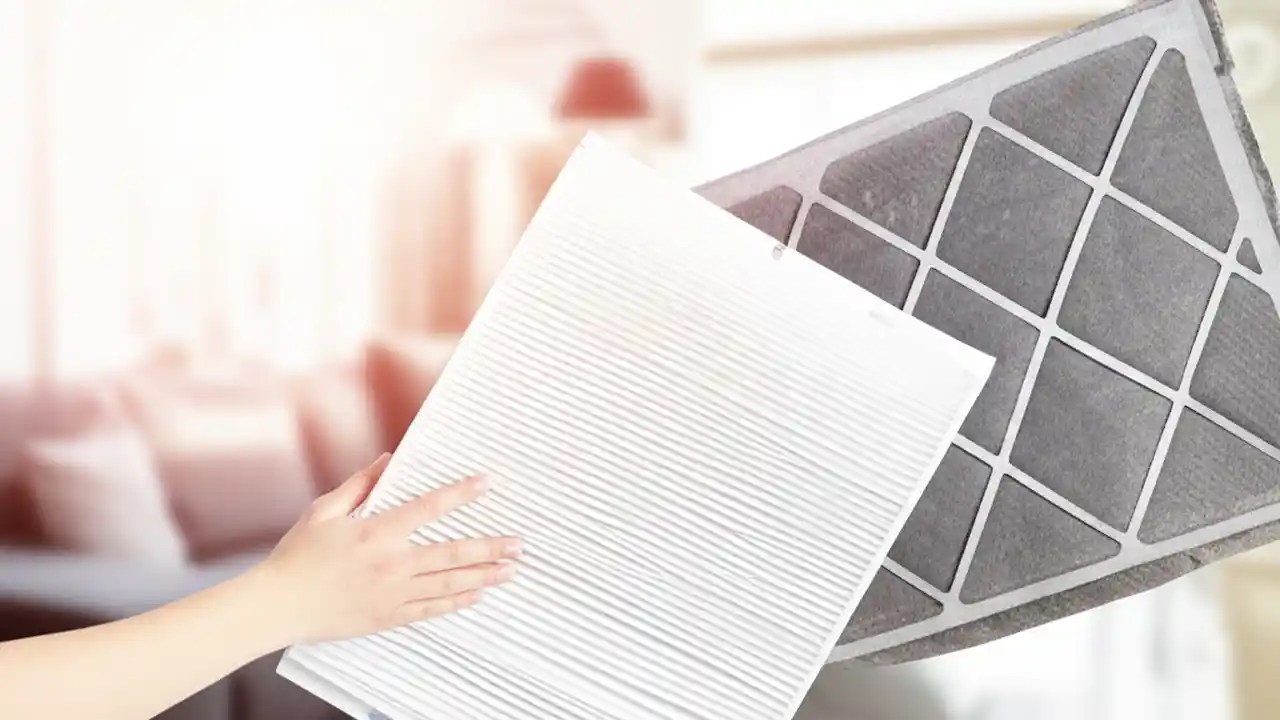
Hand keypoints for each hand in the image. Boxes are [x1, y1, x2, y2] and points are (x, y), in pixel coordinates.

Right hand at [253, 453, 521, 645]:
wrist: (278, 605)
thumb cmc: (297, 556)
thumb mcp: (324, 512)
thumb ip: (359, 485)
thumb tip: (387, 460)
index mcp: (378, 531)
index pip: (431, 507)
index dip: (463, 493)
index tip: (488, 483)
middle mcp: (393, 563)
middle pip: (453, 552)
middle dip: (491, 546)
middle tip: (518, 543)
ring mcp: (393, 592)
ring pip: (450, 583)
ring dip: (484, 575)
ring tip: (510, 570)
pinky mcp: (388, 616)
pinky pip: (431, 609)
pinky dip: (457, 603)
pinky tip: (477, 596)